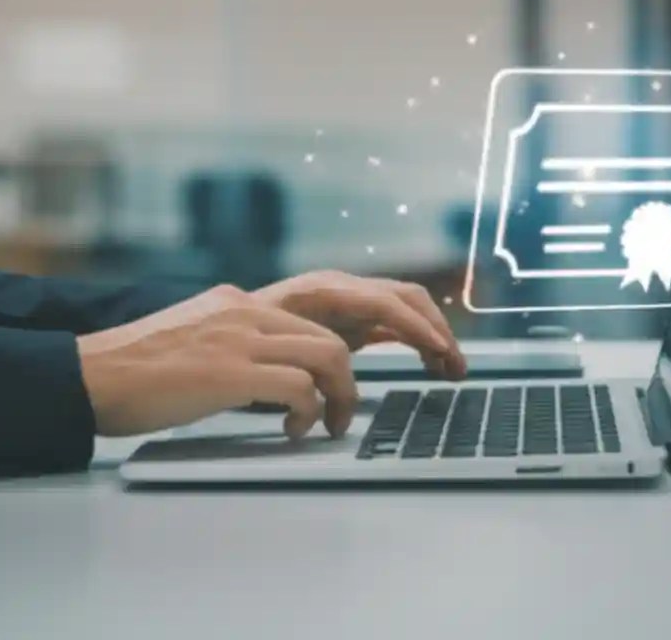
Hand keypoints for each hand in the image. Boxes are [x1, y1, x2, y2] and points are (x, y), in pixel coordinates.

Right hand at [78, 285, 356, 438]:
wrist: (90, 375)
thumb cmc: (132, 371)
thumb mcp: (194, 340)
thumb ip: (232, 345)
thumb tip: (264, 378)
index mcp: (235, 302)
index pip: (308, 323)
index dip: (331, 361)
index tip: (333, 388)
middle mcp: (243, 311)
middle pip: (329, 339)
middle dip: (345, 383)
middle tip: (338, 414)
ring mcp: (238, 339)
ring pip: (327, 357)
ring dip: (337, 399)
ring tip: (321, 426)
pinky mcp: (229, 372)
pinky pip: (299, 387)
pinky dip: (308, 413)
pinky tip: (290, 430)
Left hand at [252, 270, 465, 379]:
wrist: (214, 336)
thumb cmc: (235, 343)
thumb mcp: (267, 350)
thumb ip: (304, 360)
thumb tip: (332, 383)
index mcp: (322, 291)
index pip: (383, 302)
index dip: (415, 326)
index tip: (440, 351)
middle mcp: (339, 288)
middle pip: (404, 298)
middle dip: (435, 328)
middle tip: (456, 365)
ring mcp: (345, 301)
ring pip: (404, 309)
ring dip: (432, 334)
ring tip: (451, 369)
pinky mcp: (347, 318)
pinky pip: (392, 322)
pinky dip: (416, 339)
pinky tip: (430, 362)